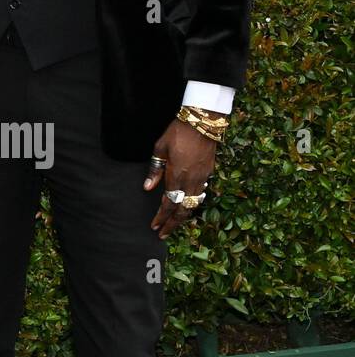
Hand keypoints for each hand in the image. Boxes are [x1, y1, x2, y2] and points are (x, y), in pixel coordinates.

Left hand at [145, 117, 217, 238]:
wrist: (203, 122)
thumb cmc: (177, 133)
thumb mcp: (160, 148)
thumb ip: (155, 170)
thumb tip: (148, 188)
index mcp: (177, 175)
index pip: (168, 203)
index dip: (161, 217)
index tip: (154, 226)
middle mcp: (191, 180)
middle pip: (183, 210)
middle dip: (172, 224)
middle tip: (163, 234)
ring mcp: (202, 178)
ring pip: (193, 204)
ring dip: (183, 216)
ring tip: (173, 224)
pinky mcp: (208, 173)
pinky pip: (200, 194)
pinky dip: (192, 203)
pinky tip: (186, 205)